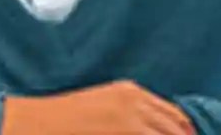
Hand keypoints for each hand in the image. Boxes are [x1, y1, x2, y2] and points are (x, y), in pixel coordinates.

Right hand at [2, 80, 194, 134]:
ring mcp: (131, 116)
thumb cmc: (66, 118)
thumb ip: (130, 112)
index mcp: (129, 89)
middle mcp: (134, 99)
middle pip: (178, 126)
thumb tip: (154, 129)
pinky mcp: (127, 130)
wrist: (38, 122)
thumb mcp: (103, 105)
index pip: (175, 113)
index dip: (182, 131)